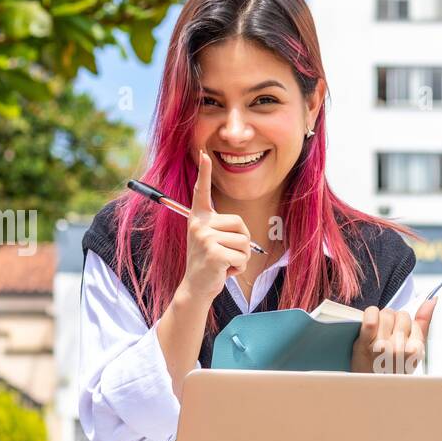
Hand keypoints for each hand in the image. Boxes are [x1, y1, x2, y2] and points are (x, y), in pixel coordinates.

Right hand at [182, 150, 252, 298]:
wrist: (197, 287)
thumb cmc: (209, 262)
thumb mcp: (211, 240)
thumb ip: (222, 229)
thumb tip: (243, 232)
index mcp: (199, 218)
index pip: (202, 192)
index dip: (204, 172)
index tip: (204, 153)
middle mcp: (199, 224)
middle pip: (240, 224)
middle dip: (242, 242)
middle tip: (226, 254)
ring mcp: (205, 238)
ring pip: (244, 242)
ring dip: (241, 257)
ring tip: (225, 262)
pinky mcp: (214, 253)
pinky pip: (242, 256)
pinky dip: (239, 267)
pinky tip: (224, 271)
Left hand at [350, 296, 436, 372]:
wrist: (367, 391)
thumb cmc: (390, 371)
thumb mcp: (413, 352)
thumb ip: (424, 324)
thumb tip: (432, 300)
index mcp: (415, 350)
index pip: (413, 320)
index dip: (404, 326)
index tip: (397, 338)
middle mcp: (401, 349)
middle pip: (400, 314)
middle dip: (393, 322)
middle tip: (385, 337)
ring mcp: (382, 346)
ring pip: (386, 313)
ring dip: (380, 320)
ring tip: (376, 335)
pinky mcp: (364, 344)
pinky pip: (371, 317)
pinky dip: (369, 316)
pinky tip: (369, 326)